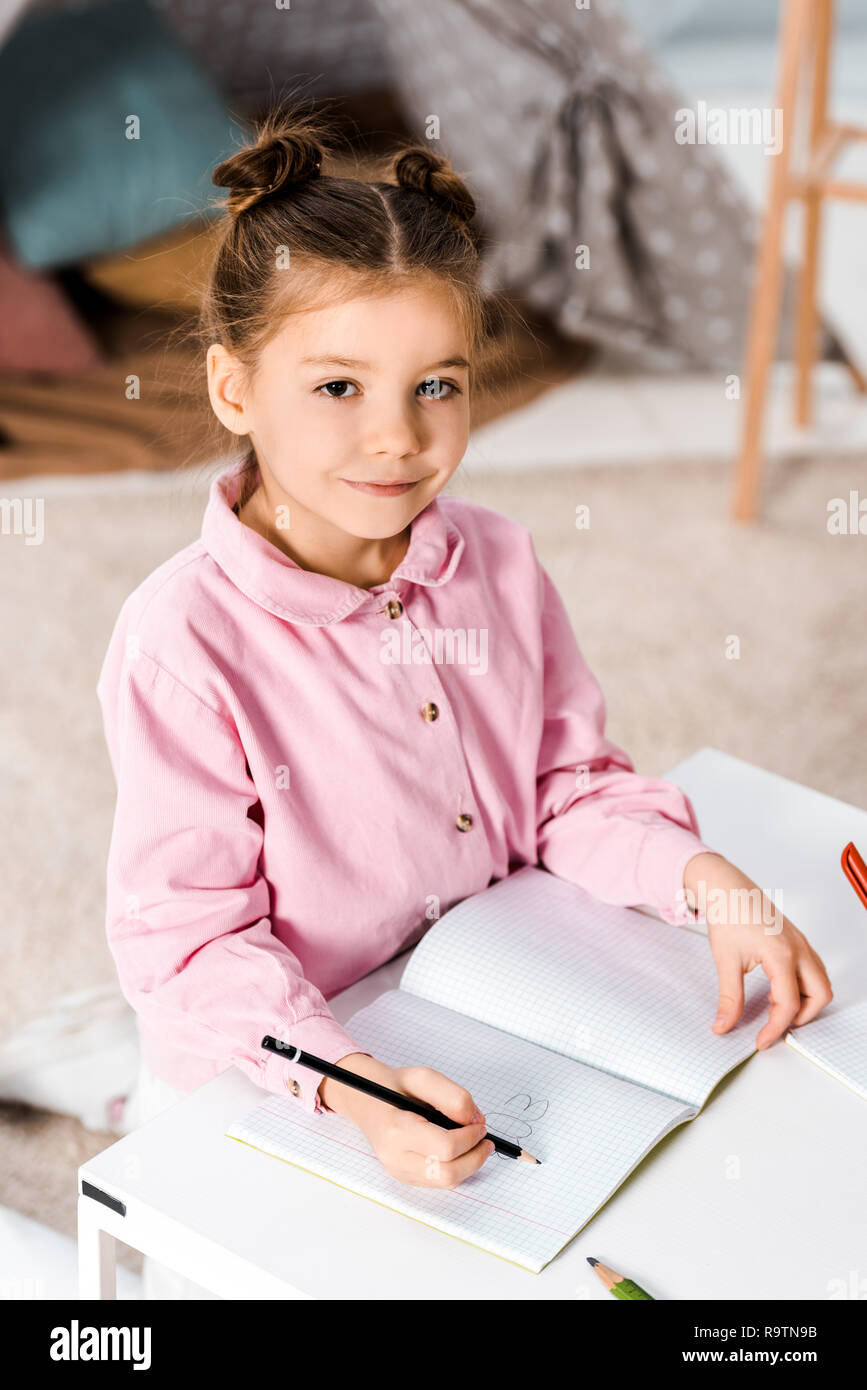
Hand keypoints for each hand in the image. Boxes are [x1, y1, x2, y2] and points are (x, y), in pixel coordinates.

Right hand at [317, 1053, 493, 1187]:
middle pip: (448, 1174)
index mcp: (397, 1130)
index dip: (470, 1137)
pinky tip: (459, 1151)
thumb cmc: (394, 1088)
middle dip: (475, 1158)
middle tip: (485, 1140)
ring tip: (475, 1144)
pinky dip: (456, 1168)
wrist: (367, 1101)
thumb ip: (453, 1096)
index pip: (445, 1147)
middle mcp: (395, 1157)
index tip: (480, 1124)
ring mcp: (399, 1171)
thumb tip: (474, 1120)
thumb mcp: (423, 1077)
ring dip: (469, 1165)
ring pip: (446, 1182)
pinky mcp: (404, 1177)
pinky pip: (439, 1182)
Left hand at [683, 853, 832, 1049]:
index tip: (761, 1041)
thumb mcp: (725, 961)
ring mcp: (801, 944)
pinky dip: (804, 986)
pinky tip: (776, 988)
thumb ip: (729, 998)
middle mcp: (799, 949)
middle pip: (820, 996)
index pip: (789, 1004)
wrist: (727, 888)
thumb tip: (723, 1026)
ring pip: (821, 983)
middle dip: (802, 1017)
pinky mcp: (798, 941)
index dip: (776, 1029)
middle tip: (775, 1026)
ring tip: (775, 1008)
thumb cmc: (728, 915)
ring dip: (806, 1002)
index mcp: (781, 954)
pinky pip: (813, 970)